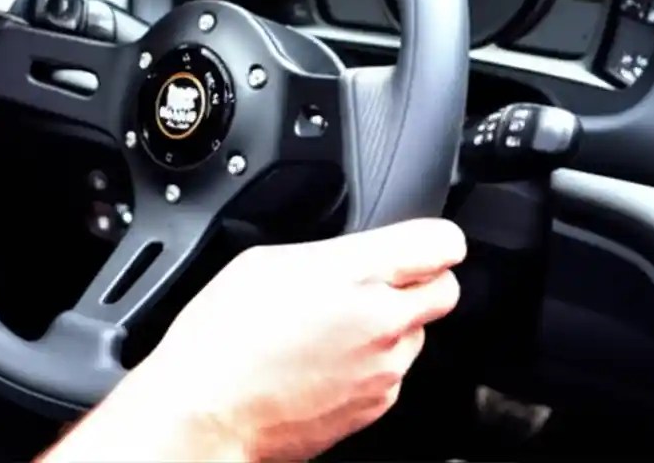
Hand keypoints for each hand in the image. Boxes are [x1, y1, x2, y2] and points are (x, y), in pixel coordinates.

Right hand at [44, 219, 465, 461]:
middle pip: (446, 290)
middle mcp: (382, 322)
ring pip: (418, 334)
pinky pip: (392, 373)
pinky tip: (324, 361)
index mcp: (356, 274)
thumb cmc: (222, 341)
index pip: (443, 243)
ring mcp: (383, 369)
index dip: (433, 240)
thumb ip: (332, 254)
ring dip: (391, 326)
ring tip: (332, 328)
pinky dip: (371, 364)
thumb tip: (358, 256)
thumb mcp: (267, 262)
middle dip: (421, 282)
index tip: (421, 244)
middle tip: (378, 284)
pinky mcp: (376, 405)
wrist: (206, 414)